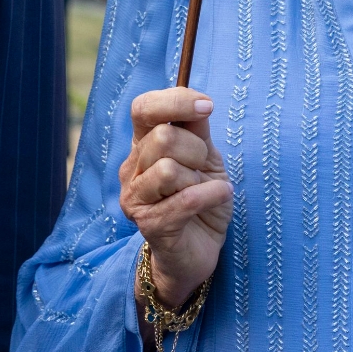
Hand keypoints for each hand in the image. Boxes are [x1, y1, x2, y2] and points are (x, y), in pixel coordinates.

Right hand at [119, 88, 232, 308]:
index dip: (175, 101)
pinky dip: (212, 195)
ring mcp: (136, 199)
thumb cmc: (201, 199)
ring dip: (201, 177)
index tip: (206, 106)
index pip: (143, 109)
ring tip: (208, 188)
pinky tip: (221, 196)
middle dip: (196, 150)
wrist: (198, 250)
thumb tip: (200, 102)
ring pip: (168, 169)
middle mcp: (132, 169)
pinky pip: (184, 200)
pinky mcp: (150, 225)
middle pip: (162, 137)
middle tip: (204, 169)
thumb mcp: (205, 158)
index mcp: (142, 145)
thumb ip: (197, 130)